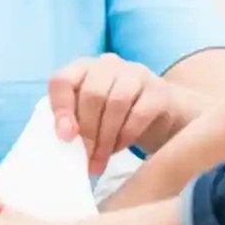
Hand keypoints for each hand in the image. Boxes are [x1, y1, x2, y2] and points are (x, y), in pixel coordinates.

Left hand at [49, 54, 186, 174]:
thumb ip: (74, 122)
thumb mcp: (89, 116)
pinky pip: (139, 113)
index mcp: (83, 69)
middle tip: (87, 158)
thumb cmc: (116, 117)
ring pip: (116, 102)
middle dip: (87, 131)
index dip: (61, 109)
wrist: (162, 115)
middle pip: (92, 93)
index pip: (63, 80)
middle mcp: (109, 65)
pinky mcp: (159, 91)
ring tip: (101, 159)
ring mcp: (136, 74)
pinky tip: (120, 148)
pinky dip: (126, 135)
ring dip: (106, 137)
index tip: (65, 137)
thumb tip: (64, 141)